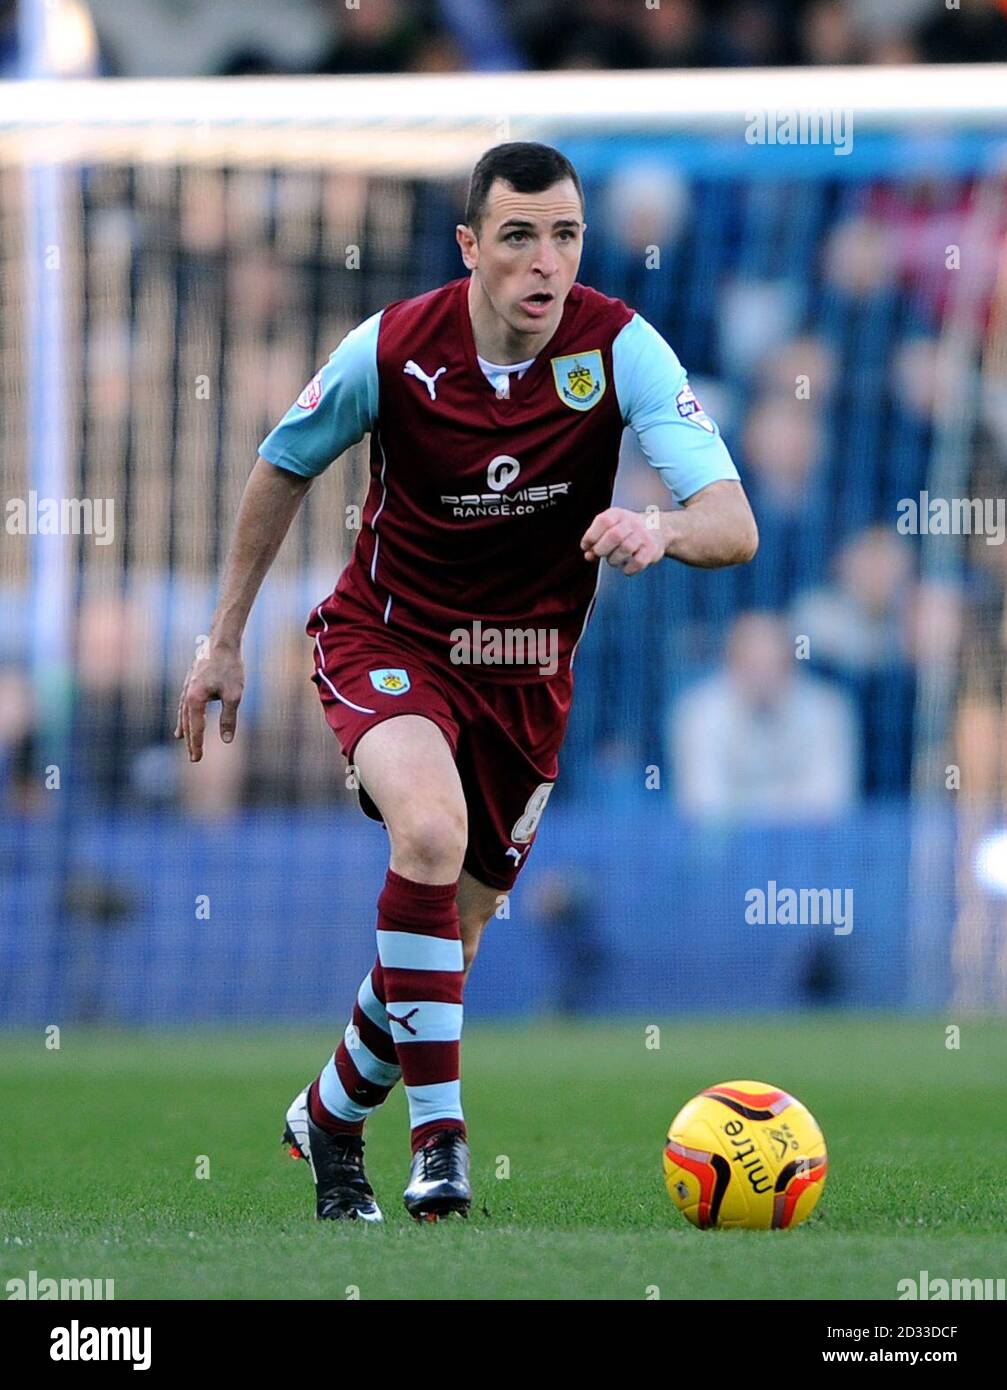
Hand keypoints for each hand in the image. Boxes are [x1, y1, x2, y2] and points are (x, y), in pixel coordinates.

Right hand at [174, 643, 243, 761]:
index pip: (196, 728)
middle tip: (193, 757)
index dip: (197, 745)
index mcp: (195, 700)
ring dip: (184, 726)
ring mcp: (187, 687)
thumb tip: (226, 740)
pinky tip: (186, 713)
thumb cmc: (230, 668)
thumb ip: (229, 719)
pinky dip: (184, 712)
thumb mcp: (234, 695)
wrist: (222, 643)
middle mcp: (187, 695)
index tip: (197, 759)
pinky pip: (185, 702)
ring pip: (183, 712)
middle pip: (187, 723)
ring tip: (179, 738)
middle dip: (190, 740)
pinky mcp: (191, 681)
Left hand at [580, 507, 664, 575]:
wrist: (657, 529)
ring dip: (614, 560)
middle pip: (614, 535)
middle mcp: (632, 522)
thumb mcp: (609, 529)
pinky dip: (628, 569)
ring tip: (613, 560)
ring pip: (626, 549)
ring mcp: (644, 535)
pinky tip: (626, 568)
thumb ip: (596, 541)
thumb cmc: (625, 532)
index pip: (603, 521)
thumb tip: (588, 556)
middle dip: (601, 549)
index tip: (586, 547)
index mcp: (617, 514)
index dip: (591, 536)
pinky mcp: (652, 549)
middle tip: (599, 554)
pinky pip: (638, 562)